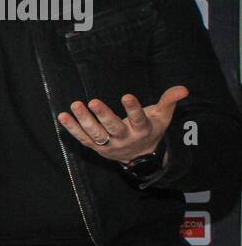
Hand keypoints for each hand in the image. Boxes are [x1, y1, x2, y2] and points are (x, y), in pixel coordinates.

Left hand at [57, 87, 187, 163]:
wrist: (140, 157)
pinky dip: (72, 128)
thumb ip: (169, 101)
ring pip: (95, 134)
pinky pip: (82, 138)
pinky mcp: (96, 147)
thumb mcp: (162, 117)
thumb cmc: (151, 130)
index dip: (133, 109)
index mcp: (142, 130)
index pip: (138, 120)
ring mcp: (109, 145)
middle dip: (103, 115)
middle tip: (93, 101)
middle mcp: (124, 139)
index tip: (127, 96)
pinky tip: (62, 116)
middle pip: (113, 128)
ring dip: (83, 120)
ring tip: (75, 105)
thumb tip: (183, 88)